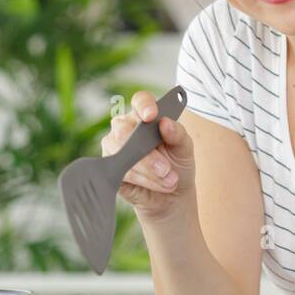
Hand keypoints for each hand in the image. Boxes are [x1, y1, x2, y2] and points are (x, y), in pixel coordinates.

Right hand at [100, 90, 196, 221]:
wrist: (172, 194)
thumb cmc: (177, 163)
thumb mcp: (184, 148)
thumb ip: (177, 134)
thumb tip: (165, 123)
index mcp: (145, 115)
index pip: (140, 101)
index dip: (144, 105)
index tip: (152, 116)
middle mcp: (125, 127)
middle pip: (125, 130)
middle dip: (148, 153)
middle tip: (166, 168)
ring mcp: (114, 148)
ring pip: (123, 154)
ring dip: (149, 170)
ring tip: (168, 180)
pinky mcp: (110, 168)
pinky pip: (122, 172)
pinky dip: (143, 180)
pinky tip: (155, 185)